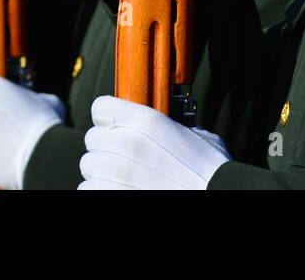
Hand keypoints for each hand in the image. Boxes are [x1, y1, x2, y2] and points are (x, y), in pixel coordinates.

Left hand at [78, 95, 228, 189]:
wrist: (216, 197)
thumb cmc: (211, 173)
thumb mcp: (197, 136)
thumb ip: (170, 126)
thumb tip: (165, 127)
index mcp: (146, 121)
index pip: (101, 107)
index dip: (109, 117)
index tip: (116, 126)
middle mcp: (126, 143)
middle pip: (93, 138)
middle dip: (107, 148)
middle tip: (126, 158)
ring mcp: (117, 173)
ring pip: (89, 165)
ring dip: (103, 172)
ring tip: (125, 179)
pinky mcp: (110, 194)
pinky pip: (88, 188)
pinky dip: (100, 190)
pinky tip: (120, 190)